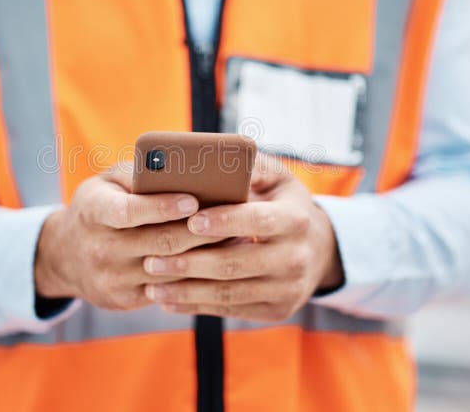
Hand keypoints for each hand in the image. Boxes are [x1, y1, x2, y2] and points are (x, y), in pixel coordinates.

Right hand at [34, 164, 223, 310]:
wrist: (65, 255)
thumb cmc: (99, 206)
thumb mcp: (107, 183)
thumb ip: (139, 174)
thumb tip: (183, 169)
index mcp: (94, 211)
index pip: (128, 212)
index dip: (161, 207)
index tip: (193, 199)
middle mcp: (100, 247)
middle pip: (159, 242)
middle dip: (200, 230)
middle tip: (234, 217)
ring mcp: (112, 278)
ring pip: (170, 269)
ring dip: (207, 255)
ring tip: (238, 238)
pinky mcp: (125, 300)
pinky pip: (168, 289)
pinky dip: (197, 276)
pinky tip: (220, 262)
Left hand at [141, 154, 343, 321]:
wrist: (319, 250)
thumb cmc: (283, 205)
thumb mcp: (277, 179)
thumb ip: (249, 167)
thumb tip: (215, 159)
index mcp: (295, 219)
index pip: (258, 221)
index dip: (224, 222)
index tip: (190, 221)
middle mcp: (295, 257)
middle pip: (235, 264)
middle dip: (189, 263)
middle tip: (151, 258)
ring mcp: (287, 289)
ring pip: (228, 293)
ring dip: (186, 290)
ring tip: (151, 283)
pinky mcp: (276, 311)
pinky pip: (230, 310)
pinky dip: (196, 306)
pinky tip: (168, 299)